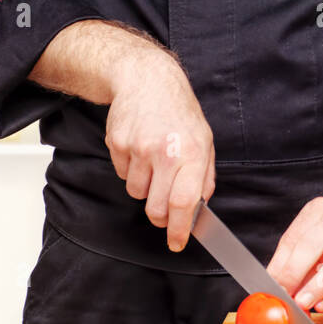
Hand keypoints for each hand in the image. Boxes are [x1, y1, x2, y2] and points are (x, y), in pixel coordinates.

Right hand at [104, 49, 214, 251]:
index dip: (179, 228)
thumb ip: (205, 176)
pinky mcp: (117, 143)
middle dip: (159, 217)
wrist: (148, 81)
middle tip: (164, 210)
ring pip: (137, 193)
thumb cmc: (180, 113)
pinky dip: (131, 169)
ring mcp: (139, 147)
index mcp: (193, 152)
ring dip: (145, 187)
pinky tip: (140, 149)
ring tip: (154, 162)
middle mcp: (166, 151)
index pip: (184, 201)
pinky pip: (123, 174)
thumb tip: (200, 208)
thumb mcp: (205, 140)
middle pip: (156, 207)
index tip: (177, 242)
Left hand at [267, 197, 322, 311]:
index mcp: (320, 209)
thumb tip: (279, 287)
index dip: (279, 265)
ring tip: (302, 303)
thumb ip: (300, 259)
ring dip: (318, 286)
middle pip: (313, 244)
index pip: (294, 238)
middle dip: (294, 273)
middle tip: (283, 295)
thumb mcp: (321, 237)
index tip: (269, 288)